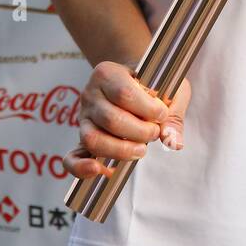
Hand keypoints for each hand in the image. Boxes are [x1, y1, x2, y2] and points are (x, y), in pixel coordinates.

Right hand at [63, 61, 191, 178]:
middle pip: (110, 119)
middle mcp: (90, 94)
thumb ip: (173, 114)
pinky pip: (72, 157)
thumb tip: (173, 142)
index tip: (163, 113)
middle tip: (154, 132)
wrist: (134, 79)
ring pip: (93, 139)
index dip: (147, 109)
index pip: (124, 94)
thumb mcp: (169, 89)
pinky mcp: (83, 137)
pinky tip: (101, 172)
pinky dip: (82, 168)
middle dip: (139, 132)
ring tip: (141, 150)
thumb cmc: (153, 84)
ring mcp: (84, 117)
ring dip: (121, 150)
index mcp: (108, 73)